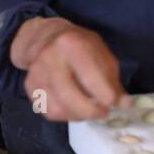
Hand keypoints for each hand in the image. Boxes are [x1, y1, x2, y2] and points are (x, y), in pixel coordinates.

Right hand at [11, 17, 128, 121]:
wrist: (45, 38)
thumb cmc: (79, 45)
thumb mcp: (102, 54)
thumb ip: (113, 80)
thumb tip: (124, 104)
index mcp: (72, 44)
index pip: (91, 79)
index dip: (107, 97)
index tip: (115, 103)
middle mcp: (49, 58)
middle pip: (71, 98)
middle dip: (92, 112)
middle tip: (103, 113)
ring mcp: (36, 74)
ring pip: (58, 110)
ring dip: (78, 116)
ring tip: (88, 109)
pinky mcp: (30, 87)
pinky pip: (48, 112)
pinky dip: (65, 114)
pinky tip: (73, 106)